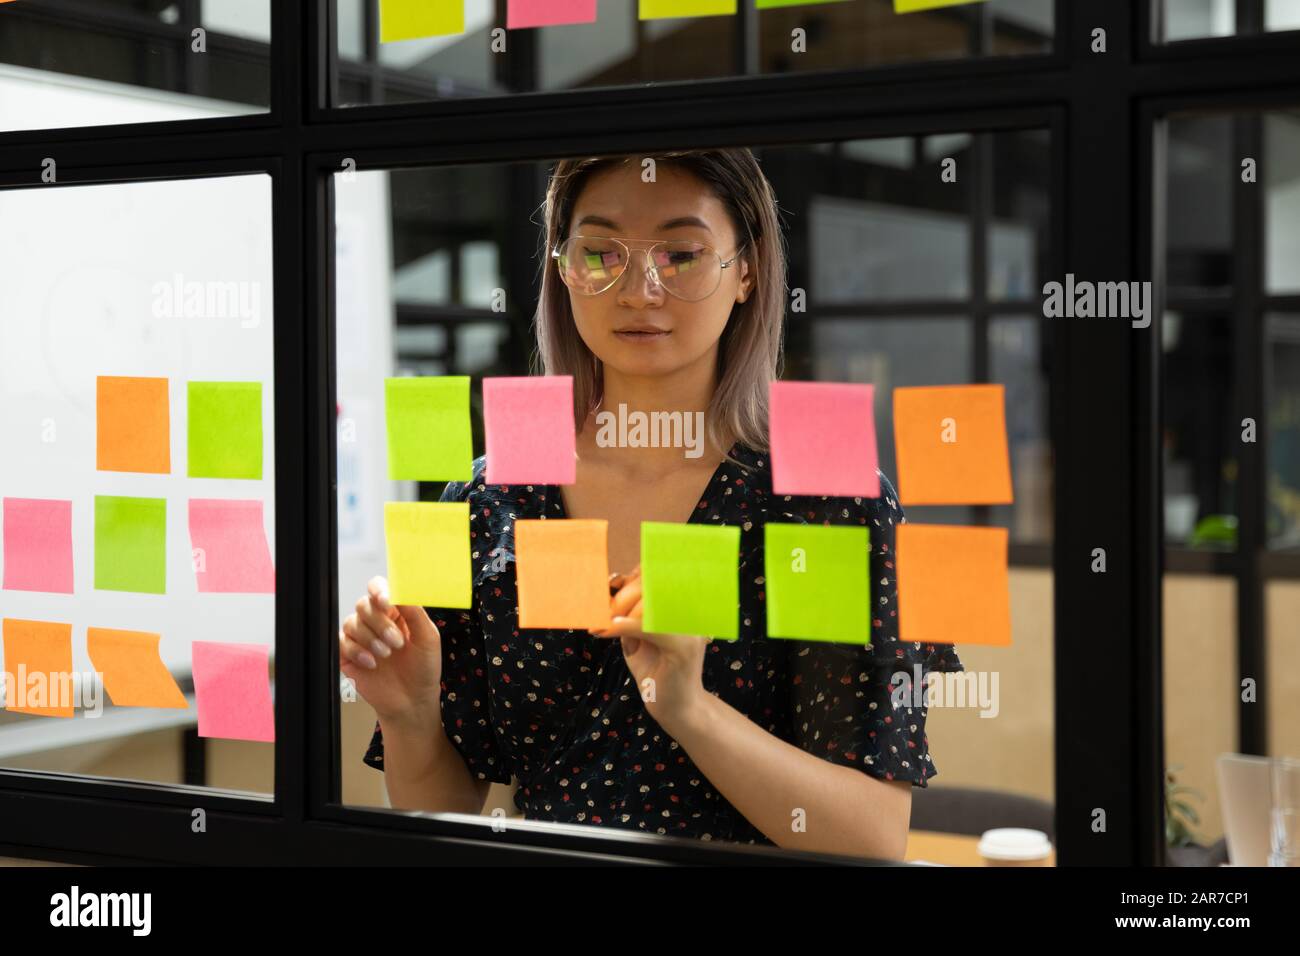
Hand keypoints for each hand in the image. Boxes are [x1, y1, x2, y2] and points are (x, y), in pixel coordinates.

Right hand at [339, 575, 442, 725]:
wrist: (412, 700)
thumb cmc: (423, 668)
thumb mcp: (428, 637)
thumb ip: (414, 612)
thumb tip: (401, 590)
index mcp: (396, 611)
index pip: (379, 589)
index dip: (379, 591)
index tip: (386, 602)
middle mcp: (376, 621)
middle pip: (363, 605)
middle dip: (380, 623)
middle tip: (397, 642)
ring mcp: (361, 637)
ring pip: (351, 622)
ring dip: (370, 639)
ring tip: (387, 655)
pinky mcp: (348, 655)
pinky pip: (341, 642)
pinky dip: (357, 651)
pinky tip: (372, 663)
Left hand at [590, 566, 709, 732]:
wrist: (674, 708)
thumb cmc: (655, 670)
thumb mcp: (637, 636)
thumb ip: (629, 612)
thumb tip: (610, 585)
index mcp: (684, 605)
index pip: (658, 576)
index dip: (632, 577)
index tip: (609, 586)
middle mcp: (692, 612)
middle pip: (654, 585)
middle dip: (622, 596)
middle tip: (599, 612)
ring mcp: (690, 628)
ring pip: (650, 604)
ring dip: (619, 613)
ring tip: (600, 626)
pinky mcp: (684, 646)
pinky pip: (649, 628)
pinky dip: (626, 627)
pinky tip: (608, 630)